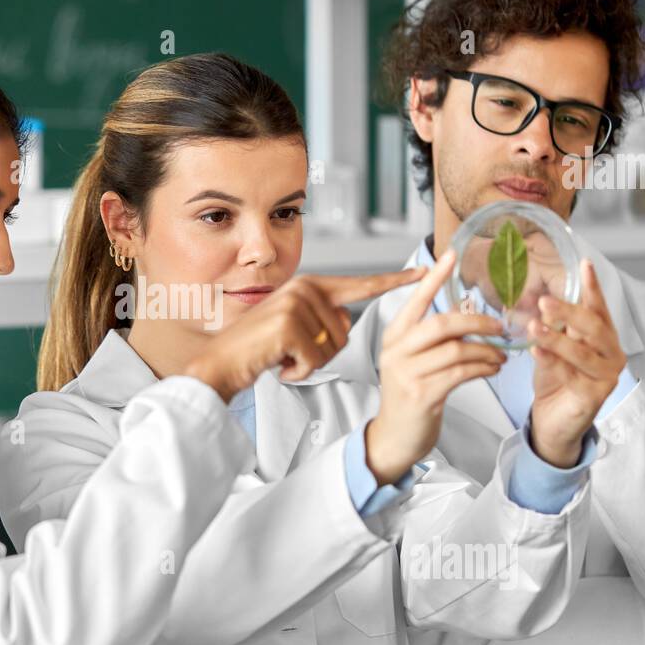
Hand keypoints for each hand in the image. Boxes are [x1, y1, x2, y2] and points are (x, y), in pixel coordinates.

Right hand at [184, 268, 427, 401]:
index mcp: (310, 284)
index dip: (394, 281)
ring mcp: (296, 304)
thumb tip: (345, 320)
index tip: (424, 273)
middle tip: (291, 352)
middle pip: (346, 332)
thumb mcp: (293, 324)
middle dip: (324, 353)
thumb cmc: (257, 348)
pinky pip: (315, 361)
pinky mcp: (289, 326)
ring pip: (332, 349)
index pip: (361, 284)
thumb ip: (323, 316)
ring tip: (282, 356)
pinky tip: (278, 364)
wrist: (220, 362)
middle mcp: (305, 288)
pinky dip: (298, 371)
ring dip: (309, 363)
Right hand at [366, 249, 506, 485]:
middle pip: (441, 323)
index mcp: (393, 337)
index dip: (434, 277)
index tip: (450, 254)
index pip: (415, 300)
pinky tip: (493, 368)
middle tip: (500, 325)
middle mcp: (396, 351)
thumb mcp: (412, 361)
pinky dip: (483, 368)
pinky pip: (461, 373)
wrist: (395, 436)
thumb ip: (430, 339)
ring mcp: (407, 373)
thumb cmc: (410, 396)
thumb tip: (465, 316)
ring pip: (456, 349)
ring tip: (501, 354)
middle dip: (477, 321)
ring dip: (486, 350)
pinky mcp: (422, 394)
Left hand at [526, 258, 625, 467]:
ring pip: (582, 353)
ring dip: (557, 338)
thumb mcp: (555, 346)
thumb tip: (539, 297)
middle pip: (593, 328)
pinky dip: (552, 362)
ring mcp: (606, 377)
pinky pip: (571, 376)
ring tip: (534, 327)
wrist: (553, 420)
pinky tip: (536, 351)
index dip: (592, 287)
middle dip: (569, 312)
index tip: (585, 264)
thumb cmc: (556, 379)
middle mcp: (612, 354)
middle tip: (544, 302)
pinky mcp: (594, 397)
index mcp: (604, 337)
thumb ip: (555, 324)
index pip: (599, 308)